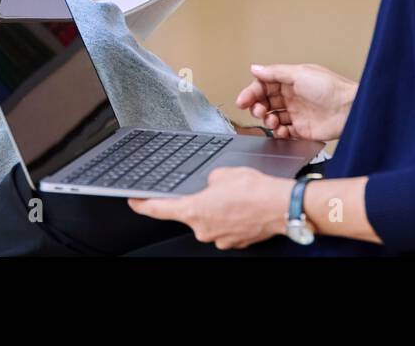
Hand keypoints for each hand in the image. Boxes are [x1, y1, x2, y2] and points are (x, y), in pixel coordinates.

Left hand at [128, 167, 290, 249]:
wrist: (280, 206)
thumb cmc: (253, 190)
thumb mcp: (222, 172)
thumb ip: (207, 179)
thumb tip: (209, 184)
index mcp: (193, 210)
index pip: (158, 208)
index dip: (143, 204)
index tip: (133, 201)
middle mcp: (202, 229)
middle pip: (190, 213)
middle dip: (199, 199)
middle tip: (218, 188)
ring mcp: (218, 238)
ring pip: (209, 219)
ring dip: (217, 208)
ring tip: (235, 195)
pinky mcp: (234, 241)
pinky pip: (225, 226)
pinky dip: (230, 216)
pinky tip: (242, 206)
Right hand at [236, 63, 356, 141]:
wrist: (350, 109)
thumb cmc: (331, 88)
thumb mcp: (299, 73)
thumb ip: (275, 72)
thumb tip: (255, 68)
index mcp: (290, 80)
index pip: (264, 85)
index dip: (251, 92)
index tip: (242, 100)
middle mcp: (292, 96)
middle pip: (266, 102)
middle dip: (258, 107)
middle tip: (259, 111)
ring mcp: (297, 113)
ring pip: (273, 117)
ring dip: (268, 120)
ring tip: (273, 121)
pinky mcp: (302, 129)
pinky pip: (284, 132)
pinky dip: (278, 133)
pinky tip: (281, 130)